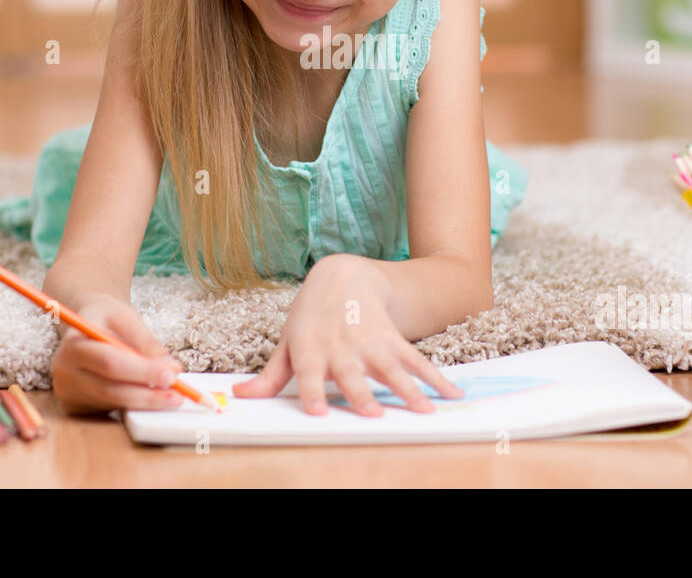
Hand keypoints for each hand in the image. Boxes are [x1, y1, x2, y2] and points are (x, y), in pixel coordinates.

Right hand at [50, 293, 185, 414]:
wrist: (84, 324)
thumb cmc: (106, 318)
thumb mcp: (126, 318)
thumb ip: (146, 342)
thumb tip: (170, 369)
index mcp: (73, 343)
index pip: (109, 362)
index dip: (142, 371)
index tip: (172, 375)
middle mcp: (64, 371)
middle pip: (109, 389)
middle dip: (147, 394)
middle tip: (179, 393)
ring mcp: (68, 392)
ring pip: (112, 403)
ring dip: (145, 402)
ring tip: (173, 398)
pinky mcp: (77, 406)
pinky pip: (109, 408)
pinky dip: (134, 406)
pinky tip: (154, 399)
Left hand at [230, 253, 462, 416]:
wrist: (343, 277)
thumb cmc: (310, 316)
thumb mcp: (288, 341)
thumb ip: (270, 375)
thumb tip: (239, 396)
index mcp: (310, 350)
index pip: (309, 374)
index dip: (313, 392)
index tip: (318, 412)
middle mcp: (341, 347)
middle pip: (353, 373)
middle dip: (363, 393)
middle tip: (374, 414)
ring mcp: (369, 341)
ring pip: (390, 367)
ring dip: (409, 389)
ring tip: (424, 409)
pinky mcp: (392, 337)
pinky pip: (415, 359)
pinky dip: (435, 377)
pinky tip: (451, 394)